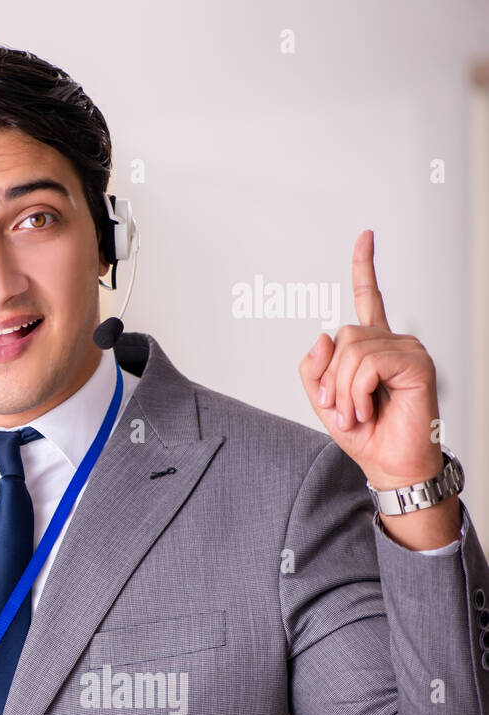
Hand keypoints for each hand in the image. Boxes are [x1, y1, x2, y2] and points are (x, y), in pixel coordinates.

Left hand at [298, 229, 442, 488]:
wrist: (389, 462)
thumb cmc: (364, 432)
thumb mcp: (323, 400)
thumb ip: (314, 368)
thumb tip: (321, 335)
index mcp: (371, 346)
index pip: (367, 299)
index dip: (364, 267)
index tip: (365, 236)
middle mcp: (392, 342)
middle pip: (342, 336)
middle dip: (330, 377)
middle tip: (339, 408)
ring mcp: (407, 349)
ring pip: (352, 350)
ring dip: (343, 389)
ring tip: (355, 412)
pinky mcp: (416, 362)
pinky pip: (368, 364)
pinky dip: (357, 392)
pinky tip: (367, 409)